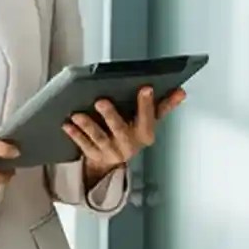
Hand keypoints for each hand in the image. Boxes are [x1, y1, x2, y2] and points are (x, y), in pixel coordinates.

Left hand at [63, 86, 186, 185]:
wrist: (116, 160)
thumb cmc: (134, 132)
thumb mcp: (150, 120)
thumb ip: (164, 105)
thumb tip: (181, 91)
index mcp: (145, 134)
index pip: (148, 118)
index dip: (147, 104)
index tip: (146, 87)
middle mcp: (129, 145)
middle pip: (120, 130)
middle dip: (111, 116)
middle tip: (100, 101)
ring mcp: (111, 152)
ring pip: (99, 138)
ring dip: (88, 126)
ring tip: (76, 114)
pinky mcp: (95, 156)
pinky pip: (84, 146)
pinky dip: (75, 135)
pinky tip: (67, 124)